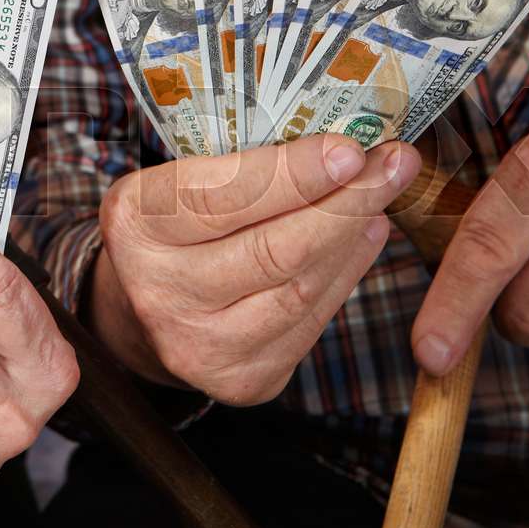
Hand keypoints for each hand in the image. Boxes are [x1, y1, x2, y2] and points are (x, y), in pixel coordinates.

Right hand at [91, 135, 420, 403]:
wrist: (141, 310)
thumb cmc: (172, 227)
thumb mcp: (179, 180)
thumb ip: (241, 165)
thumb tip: (340, 147)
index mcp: (135, 224)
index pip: (224, 197)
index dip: (295, 174)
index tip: (351, 149)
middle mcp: (158, 291)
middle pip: (273, 249)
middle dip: (346, 203)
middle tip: (394, 163)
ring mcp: (198, 345)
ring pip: (301, 289)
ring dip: (354, 237)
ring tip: (382, 195)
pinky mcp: (239, 380)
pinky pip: (310, 324)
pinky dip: (346, 275)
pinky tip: (364, 237)